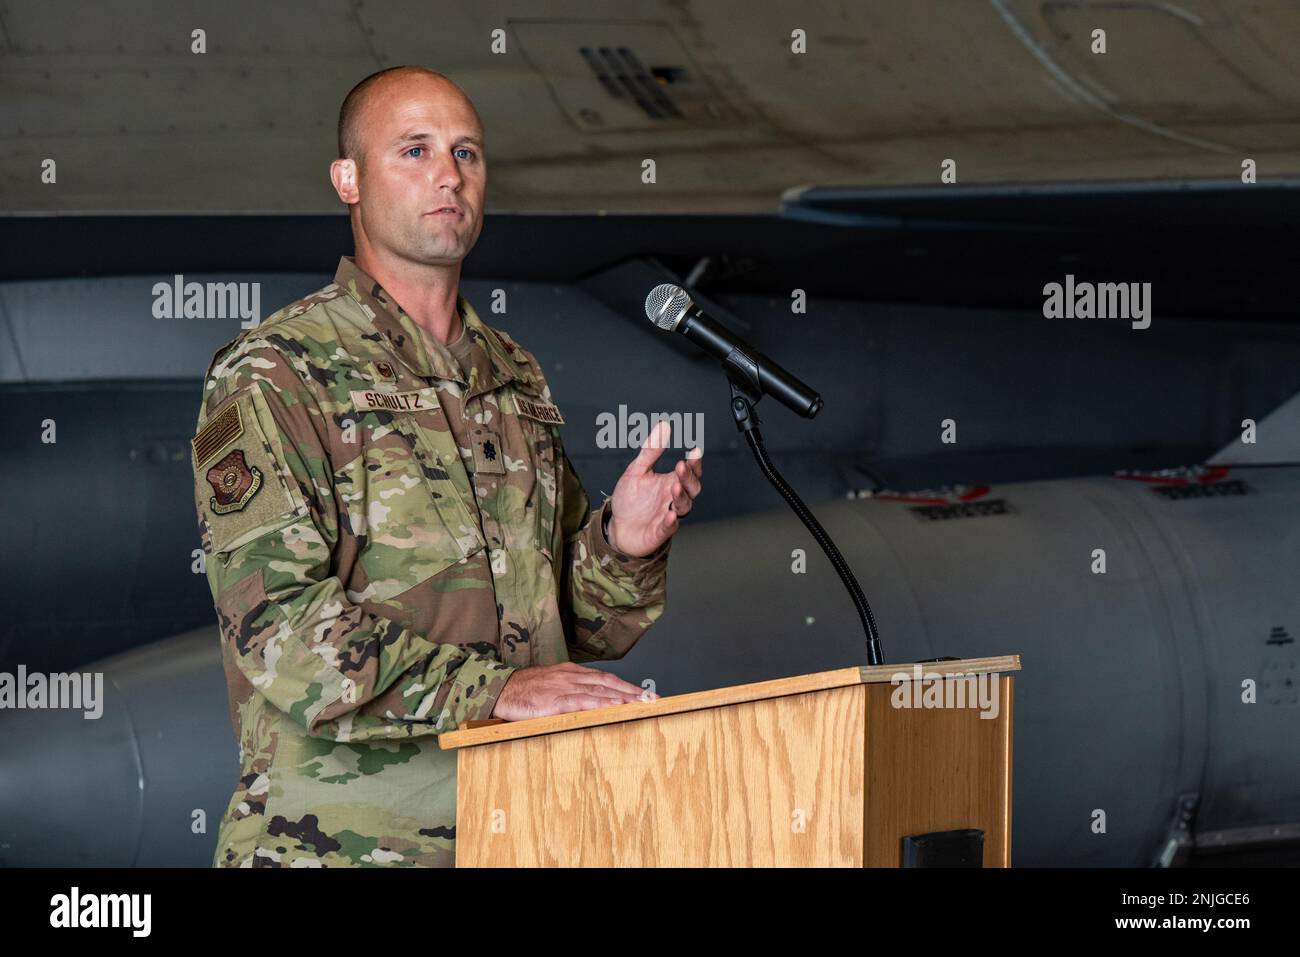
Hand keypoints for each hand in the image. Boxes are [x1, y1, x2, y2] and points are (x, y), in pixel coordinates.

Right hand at [490, 661, 658, 720]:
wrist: (500, 690)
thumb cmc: (522, 690)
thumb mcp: (548, 685)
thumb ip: (567, 690)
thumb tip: (586, 702)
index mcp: (570, 672)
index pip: (604, 678)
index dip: (624, 685)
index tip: (641, 692)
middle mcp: (571, 676)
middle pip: (608, 682)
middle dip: (632, 690)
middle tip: (652, 699)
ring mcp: (564, 687)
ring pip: (601, 691)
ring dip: (623, 697)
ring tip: (641, 704)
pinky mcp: (556, 701)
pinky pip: (584, 702)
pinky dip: (603, 703)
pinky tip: (616, 707)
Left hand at [607, 419, 703, 556]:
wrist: (617, 528)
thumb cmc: (630, 500)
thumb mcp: (637, 470)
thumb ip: (651, 450)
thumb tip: (664, 425)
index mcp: (670, 482)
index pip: (689, 471)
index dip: (694, 463)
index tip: (695, 451)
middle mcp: (673, 498)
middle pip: (692, 488)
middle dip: (689, 477)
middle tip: (681, 467)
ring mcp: (668, 515)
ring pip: (684, 506)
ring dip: (681, 496)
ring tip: (674, 486)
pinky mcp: (660, 532)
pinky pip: (669, 527)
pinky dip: (671, 521)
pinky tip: (670, 514)